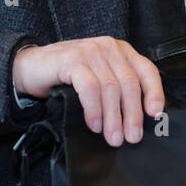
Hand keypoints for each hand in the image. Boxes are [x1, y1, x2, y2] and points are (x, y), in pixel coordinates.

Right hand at [12, 37, 164, 146]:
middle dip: (132, 114)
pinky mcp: (72, 60)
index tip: (154, 115)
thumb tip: (137, 121)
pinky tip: (94, 124)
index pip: (147, 70)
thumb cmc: (67, 76)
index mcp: (120, 51)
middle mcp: (108, 47)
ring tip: (112, 137)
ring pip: (111, 87)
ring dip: (113, 117)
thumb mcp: (99, 79)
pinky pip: (90, 88)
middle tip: (131, 137)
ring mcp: (90, 51)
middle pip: (129, 82)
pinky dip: (94, 110)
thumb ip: (118, 90)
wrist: (31, 67)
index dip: (154, 93)